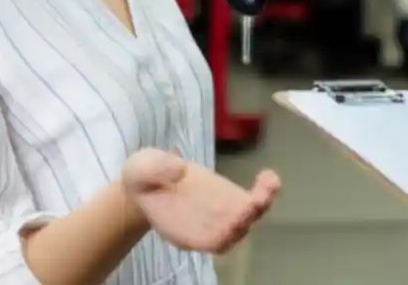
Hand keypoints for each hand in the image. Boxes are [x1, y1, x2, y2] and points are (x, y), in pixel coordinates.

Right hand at [121, 148, 279, 252]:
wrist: (150, 180)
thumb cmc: (144, 177)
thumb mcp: (140, 168)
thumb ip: (156, 169)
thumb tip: (181, 169)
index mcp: (180, 228)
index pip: (208, 239)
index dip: (223, 231)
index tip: (229, 216)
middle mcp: (204, 228)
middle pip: (232, 232)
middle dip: (245, 216)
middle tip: (256, 198)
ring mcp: (219, 215)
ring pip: (246, 220)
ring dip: (260, 204)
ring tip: (267, 182)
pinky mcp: (230, 200)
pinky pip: (253, 204)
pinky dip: (265, 193)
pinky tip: (268, 176)